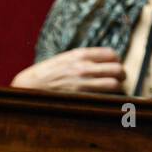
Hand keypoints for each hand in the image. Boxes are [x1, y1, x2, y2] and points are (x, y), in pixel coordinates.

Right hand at [10, 47, 125, 93]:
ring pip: (114, 84)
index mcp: (80, 54)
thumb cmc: (47, 72)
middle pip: (117, 69)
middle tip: (120, 78)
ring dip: (118, 87)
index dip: (116, 60)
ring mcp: (84, 83)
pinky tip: (107, 98)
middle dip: (121, 74)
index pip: (111, 54)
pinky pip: (104, 97)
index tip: (115, 64)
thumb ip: (83, 58)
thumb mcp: (65, 57)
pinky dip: (109, 97)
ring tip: (116, 89)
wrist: (30, 86)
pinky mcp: (81, 97)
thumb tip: (100, 61)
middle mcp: (84, 67)